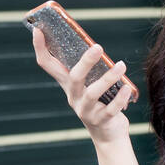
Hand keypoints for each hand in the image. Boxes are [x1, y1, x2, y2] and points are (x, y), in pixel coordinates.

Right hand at [30, 26, 135, 146]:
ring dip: (108, 78)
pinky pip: (110, 109)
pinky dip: (119, 97)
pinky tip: (126, 87)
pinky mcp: (100, 120)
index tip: (37, 29)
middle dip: (85, 62)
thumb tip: (94, 44)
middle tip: (98, 47)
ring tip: (121, 65)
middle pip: (73, 78)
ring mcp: (85, 110)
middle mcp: (73, 96)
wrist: (107, 134)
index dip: (40, 48)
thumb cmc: (99, 102)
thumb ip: (89, 68)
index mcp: (67, 84)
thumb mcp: (89, 84)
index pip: (47, 64)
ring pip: (92, 93)